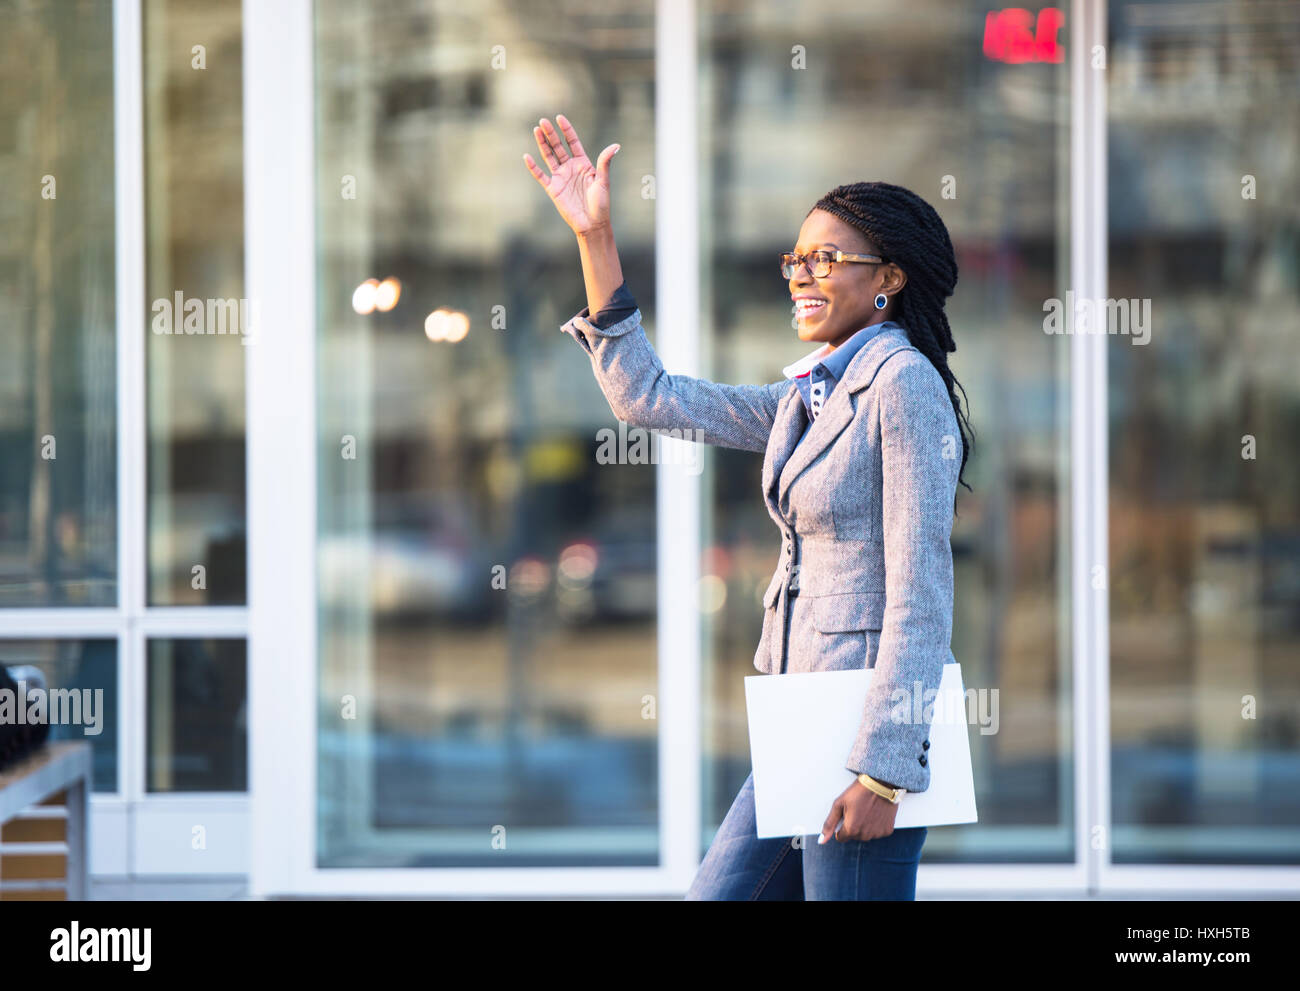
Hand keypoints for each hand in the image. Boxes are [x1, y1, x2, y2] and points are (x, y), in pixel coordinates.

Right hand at [523, 114, 620, 236]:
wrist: (592, 224)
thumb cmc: (601, 204)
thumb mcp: (603, 181)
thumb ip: (605, 163)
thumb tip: (616, 146)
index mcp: (583, 164)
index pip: (572, 142)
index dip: (566, 130)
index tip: (560, 118)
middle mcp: (570, 168)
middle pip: (558, 147)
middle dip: (551, 134)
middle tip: (543, 121)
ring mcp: (561, 178)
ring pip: (549, 157)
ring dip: (542, 144)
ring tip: (536, 130)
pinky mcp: (553, 189)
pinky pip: (541, 176)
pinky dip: (533, 167)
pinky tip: (527, 157)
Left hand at [819, 779, 898, 843]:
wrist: (880, 784)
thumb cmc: (859, 791)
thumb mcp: (839, 804)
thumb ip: (829, 824)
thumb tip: (822, 841)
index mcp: (851, 829)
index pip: (841, 837)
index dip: (842, 826)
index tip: (846, 814)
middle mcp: (865, 835)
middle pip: (854, 836)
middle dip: (853, 826)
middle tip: (857, 810)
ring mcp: (877, 834)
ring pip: (866, 835)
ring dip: (865, 826)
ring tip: (867, 810)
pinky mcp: (887, 830)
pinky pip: (878, 832)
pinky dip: (876, 825)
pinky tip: (876, 813)